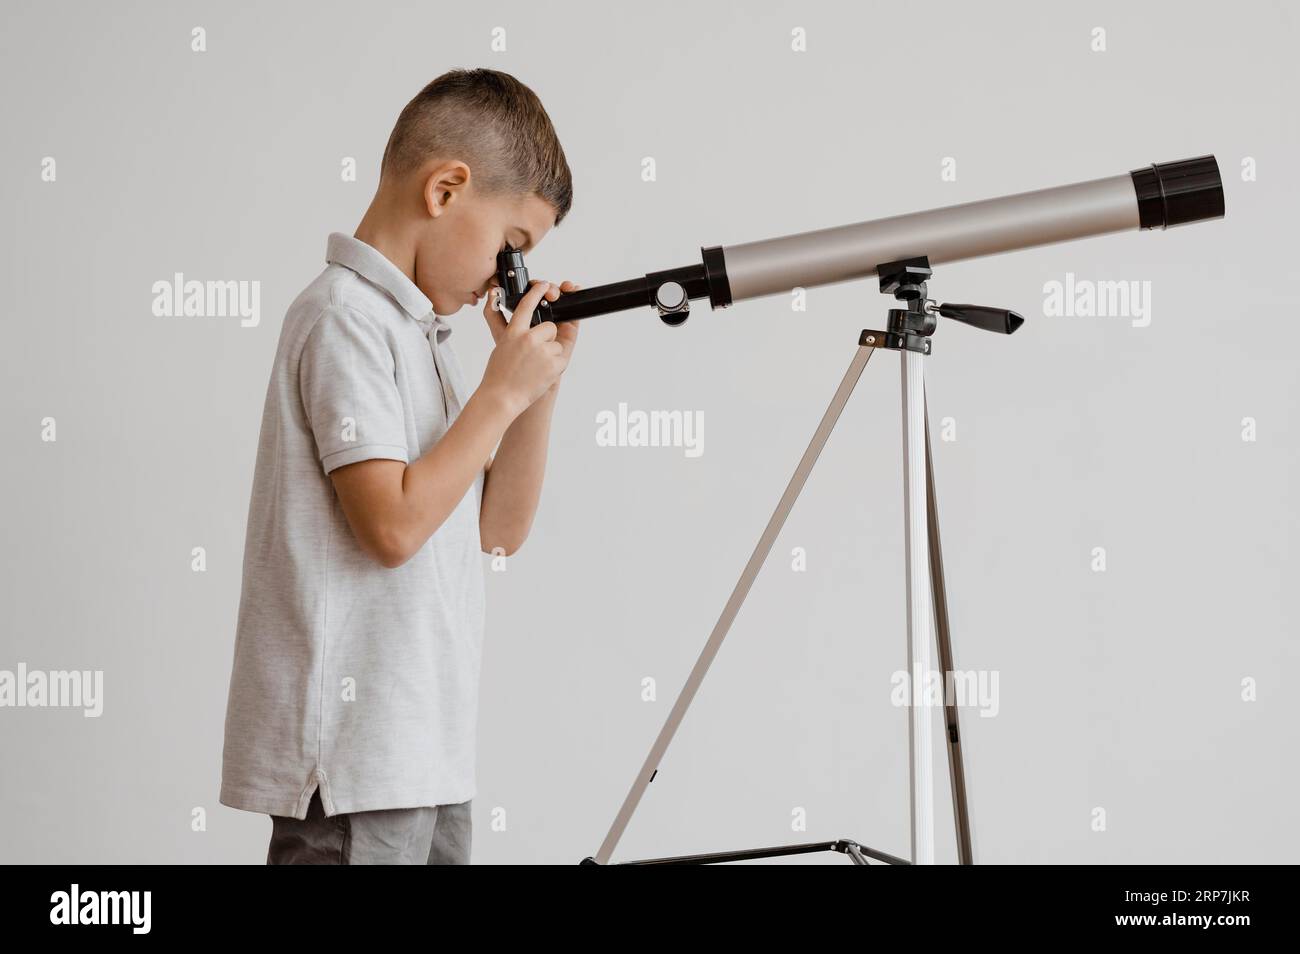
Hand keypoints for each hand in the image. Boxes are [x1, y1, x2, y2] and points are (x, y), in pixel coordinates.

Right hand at [479, 279, 577, 416]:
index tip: (545, 285)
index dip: (537, 292)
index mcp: (513, 332)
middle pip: (548, 326)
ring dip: (550, 352)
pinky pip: (561, 355)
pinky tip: (541, 372)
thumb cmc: (498, 374)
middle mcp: (529, 339)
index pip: (527, 305)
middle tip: (533, 354)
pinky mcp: (555, 364)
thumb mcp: (501, 346)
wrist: (502, 398)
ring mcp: (543, 351)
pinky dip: (555, 363)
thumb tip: (523, 318)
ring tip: (534, 367)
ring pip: (556, 341)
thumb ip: (514, 331)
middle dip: (546, 337)